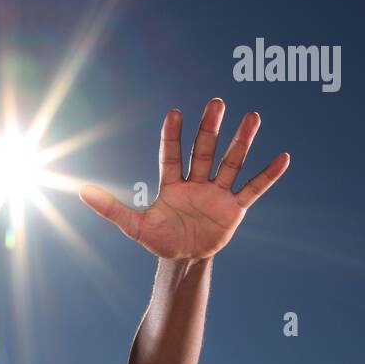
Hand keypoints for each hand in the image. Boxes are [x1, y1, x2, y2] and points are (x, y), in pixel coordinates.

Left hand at [78, 97, 289, 260]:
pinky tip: (283, 157)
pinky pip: (252, 189)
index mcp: (172, 184)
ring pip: (230, 162)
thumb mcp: (134, 226)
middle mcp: (197, 182)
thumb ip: (111, 208)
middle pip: (204, 151)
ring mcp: (217, 193)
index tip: (174, 113)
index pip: (172, 155)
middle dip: (210, 129)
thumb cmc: (159, 239)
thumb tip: (81, 191)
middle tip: (216, 104)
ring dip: (242, 141)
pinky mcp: (234, 208)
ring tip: (253, 116)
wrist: (183, 259)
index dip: (172, 136)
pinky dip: (267, 176)